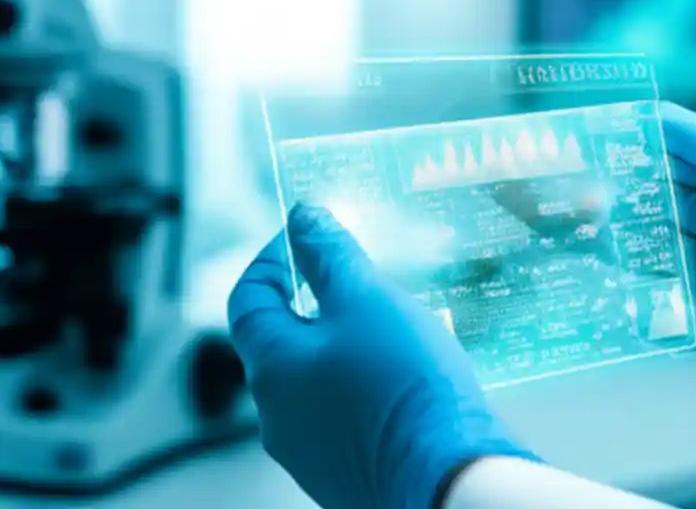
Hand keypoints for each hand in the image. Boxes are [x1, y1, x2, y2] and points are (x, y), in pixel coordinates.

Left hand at [227, 205, 536, 508]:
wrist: (448, 476)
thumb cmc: (405, 385)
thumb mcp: (366, 299)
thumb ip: (329, 254)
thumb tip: (303, 218)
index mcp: (271, 366)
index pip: (247, 299)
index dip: (271, 260)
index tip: (305, 238)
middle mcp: (277, 415)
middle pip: (281, 342)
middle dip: (316, 305)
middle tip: (360, 283)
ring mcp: (309, 452)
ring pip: (313, 383)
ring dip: (342, 351)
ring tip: (393, 334)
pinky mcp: (344, 474)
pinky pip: (342, 419)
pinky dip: (362, 392)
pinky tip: (404, 383)